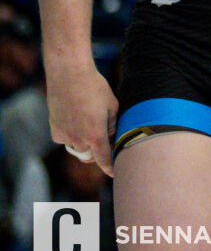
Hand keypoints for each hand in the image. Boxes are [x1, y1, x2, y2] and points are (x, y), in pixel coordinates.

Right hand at [46, 60, 117, 176]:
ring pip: (77, 149)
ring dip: (85, 143)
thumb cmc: (95, 88)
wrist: (69, 76)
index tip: (115, 174)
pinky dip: (72, 135)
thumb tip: (112, 138)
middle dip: (98, 152)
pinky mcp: (54, 131)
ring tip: (90, 121)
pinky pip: (66, 140)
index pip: (104, 159)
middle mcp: (78, 139)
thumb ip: (113, 126)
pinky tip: (76, 119)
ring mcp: (64, 136)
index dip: (110, 168)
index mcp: (95, 135)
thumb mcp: (112, 106)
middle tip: (105, 136)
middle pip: (90, 156)